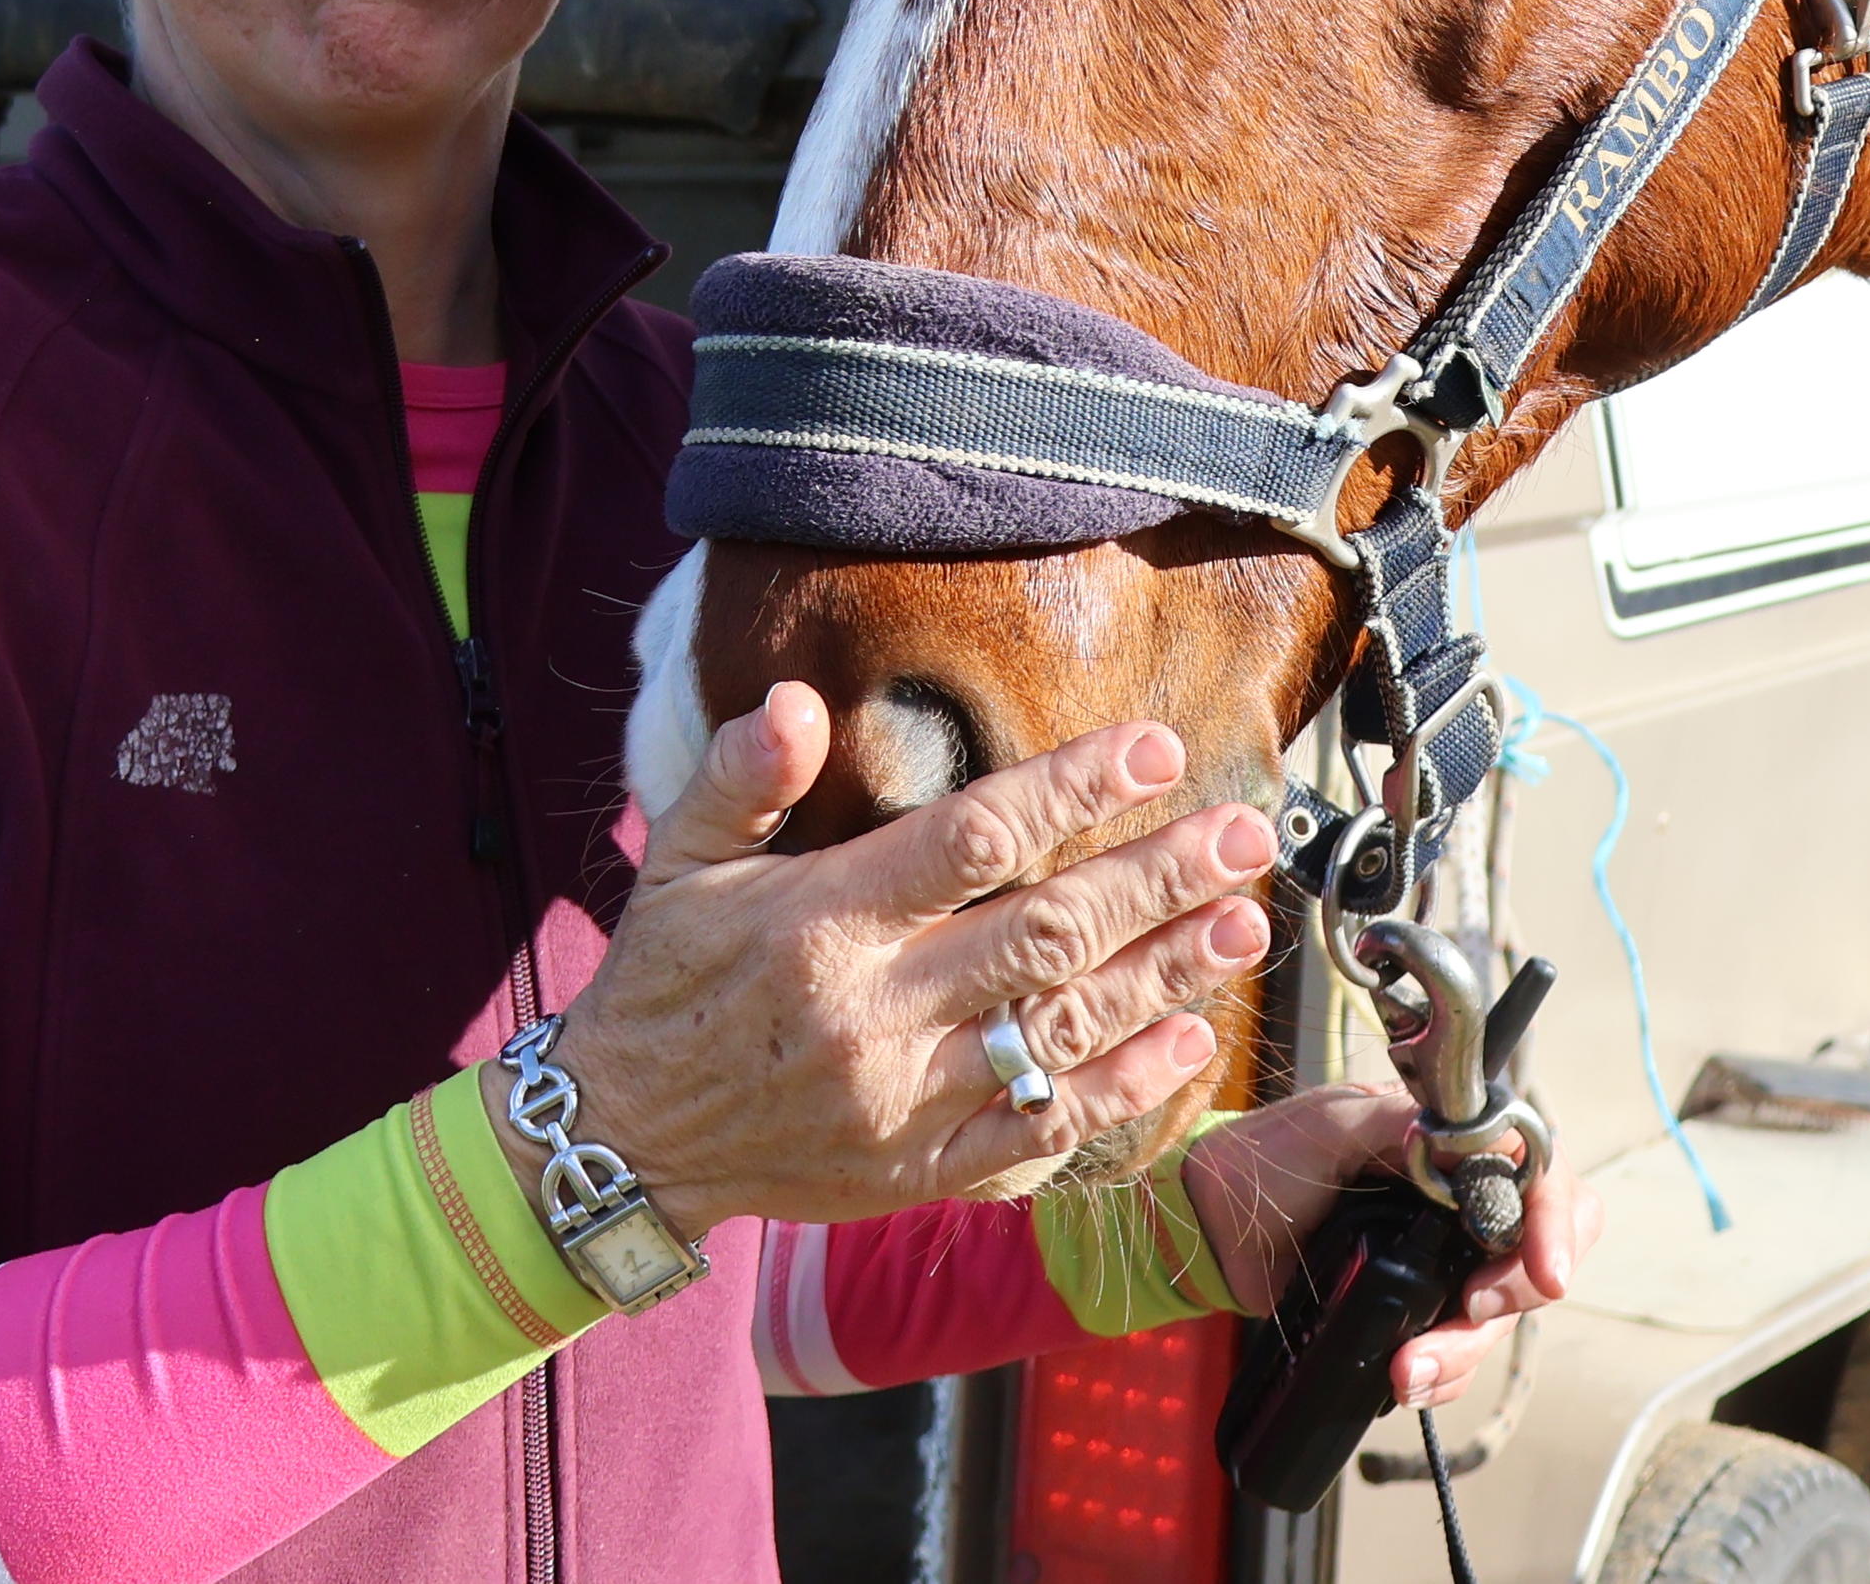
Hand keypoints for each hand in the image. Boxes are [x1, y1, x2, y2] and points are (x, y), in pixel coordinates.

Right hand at [540, 686, 1276, 1230]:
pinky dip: (1121, 1092)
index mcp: (823, 922)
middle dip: (1157, 878)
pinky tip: (1187, 1041)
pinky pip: (1041, 1133)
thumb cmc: (664, 982)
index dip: (1070, 791)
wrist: (623, 1140)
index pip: (972, 840)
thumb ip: (740, 778)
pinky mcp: (920, 1170)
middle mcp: (875, 1011)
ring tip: (1243, 922)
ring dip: (1164, 977)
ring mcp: (906, 1100)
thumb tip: (795, 700)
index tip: (1153, 752)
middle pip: (1047, 934)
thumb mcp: (676, 862)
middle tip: (1246, 833)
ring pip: (1062, 1033)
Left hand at [1182, 1085, 1597, 1409]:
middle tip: (1474, 1311)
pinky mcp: (1414, 1311)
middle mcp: (1463, 1202)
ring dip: (1464, 1350)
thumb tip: (1465, 1139)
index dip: (1553, 1223)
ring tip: (1408, 1371)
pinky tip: (1404, 1381)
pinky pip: (1456, 1355)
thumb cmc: (1267, 1157)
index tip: (1544, 1273)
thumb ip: (1400, 1124)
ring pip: (1498, 1316)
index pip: (1539, 1173)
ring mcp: (1442, 1262)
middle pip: (1539, 1250)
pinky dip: (1440, 1376)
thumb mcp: (1333, 1126)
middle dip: (1517, 1293)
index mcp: (1456, 1144)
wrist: (1214, 1226)